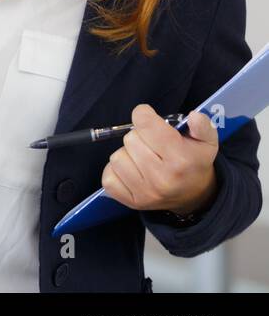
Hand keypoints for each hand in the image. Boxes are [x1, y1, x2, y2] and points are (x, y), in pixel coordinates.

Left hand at [101, 104, 219, 215]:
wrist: (193, 195)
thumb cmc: (194, 162)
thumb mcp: (206, 142)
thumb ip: (202, 125)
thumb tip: (193, 116)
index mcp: (180, 159)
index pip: (145, 124)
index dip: (144, 114)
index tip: (148, 117)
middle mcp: (161, 177)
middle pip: (129, 139)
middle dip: (138, 136)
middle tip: (151, 143)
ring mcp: (145, 192)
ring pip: (117, 157)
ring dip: (127, 153)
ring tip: (142, 157)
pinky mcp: (132, 201)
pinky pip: (108, 176)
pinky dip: (116, 170)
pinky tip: (132, 170)